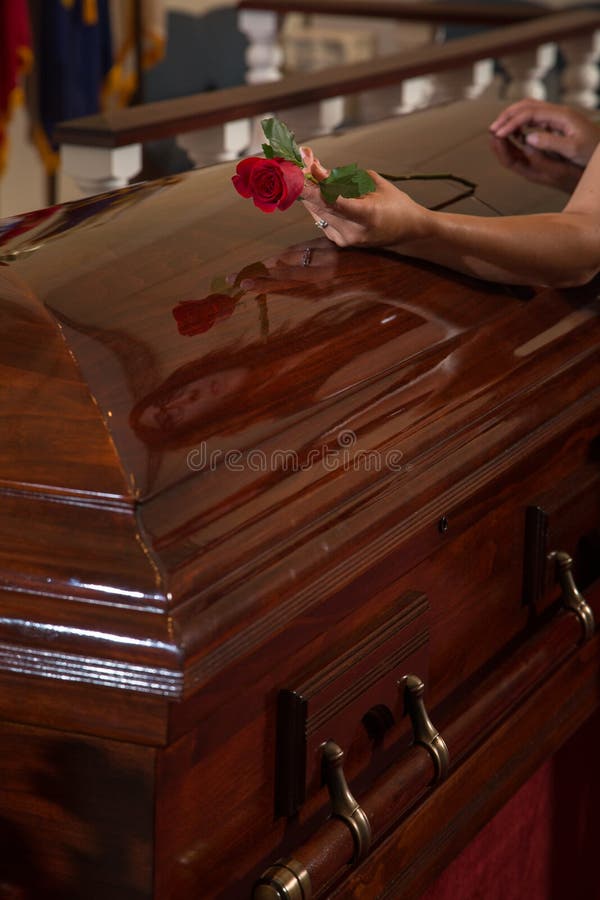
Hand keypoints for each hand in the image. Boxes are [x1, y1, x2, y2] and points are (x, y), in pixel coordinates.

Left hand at [300, 147, 427, 247]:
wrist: (408, 230)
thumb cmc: (395, 203)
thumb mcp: (373, 184)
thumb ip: (344, 177)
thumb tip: (317, 169)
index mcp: (366, 215)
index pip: (333, 201)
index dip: (315, 185)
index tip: (303, 170)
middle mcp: (353, 231)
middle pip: (321, 206)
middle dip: (309, 182)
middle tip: (303, 161)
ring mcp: (345, 239)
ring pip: (317, 212)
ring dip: (312, 191)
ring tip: (310, 170)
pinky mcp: (340, 242)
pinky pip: (321, 219)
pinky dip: (319, 203)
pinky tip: (320, 189)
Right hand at [490, 99, 599, 167]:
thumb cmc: (592, 150)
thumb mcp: (573, 149)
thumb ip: (551, 143)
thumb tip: (528, 138)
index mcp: (561, 116)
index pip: (529, 114)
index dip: (512, 123)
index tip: (499, 134)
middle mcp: (558, 113)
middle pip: (526, 105)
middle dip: (507, 116)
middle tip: (493, 129)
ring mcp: (557, 116)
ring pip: (529, 109)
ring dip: (512, 118)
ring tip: (500, 130)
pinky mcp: (557, 123)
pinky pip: (534, 117)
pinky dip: (521, 123)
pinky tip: (516, 133)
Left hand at [490, 135, 582, 193]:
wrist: (585, 180)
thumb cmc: (573, 177)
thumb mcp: (556, 168)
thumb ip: (540, 157)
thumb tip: (526, 144)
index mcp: (530, 172)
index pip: (507, 160)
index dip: (499, 147)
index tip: (496, 133)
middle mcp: (529, 168)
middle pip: (507, 155)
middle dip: (499, 141)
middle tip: (494, 127)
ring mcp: (534, 163)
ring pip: (514, 150)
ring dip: (508, 139)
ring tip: (503, 126)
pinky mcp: (540, 157)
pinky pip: (525, 147)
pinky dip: (520, 137)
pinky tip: (520, 129)